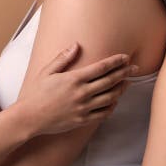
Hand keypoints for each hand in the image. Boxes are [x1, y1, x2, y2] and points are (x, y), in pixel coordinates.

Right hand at [16, 43, 136, 135]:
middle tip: (134, 68)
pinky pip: (103, 113)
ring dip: (121, 89)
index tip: (125, 57)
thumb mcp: (47, 72)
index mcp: (74, 79)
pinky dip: (112, 106)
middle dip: (124, 73)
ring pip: (110, 97)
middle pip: (110, 81)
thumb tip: (76, 45)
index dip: (116, 61)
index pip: (101, 68)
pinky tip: (114, 101)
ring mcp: (84, 108)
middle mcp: (82, 93)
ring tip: (127, 83)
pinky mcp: (83, 120)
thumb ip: (63, 58)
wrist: (30, 117)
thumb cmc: (37, 93)